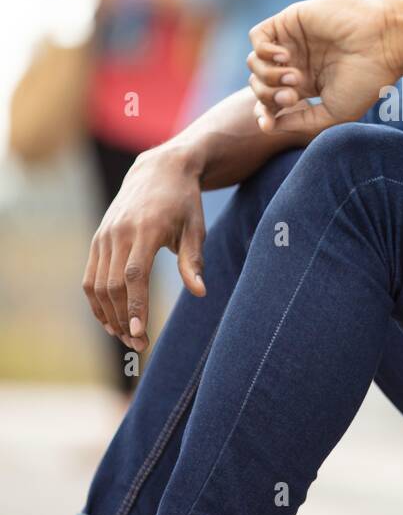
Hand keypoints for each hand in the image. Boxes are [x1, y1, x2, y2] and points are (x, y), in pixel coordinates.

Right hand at [81, 145, 207, 352]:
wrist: (159, 169)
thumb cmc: (184, 202)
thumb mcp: (196, 228)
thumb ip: (194, 261)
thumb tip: (200, 292)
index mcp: (147, 229)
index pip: (135, 274)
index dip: (135, 305)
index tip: (140, 332)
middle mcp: (120, 233)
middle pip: (113, 285)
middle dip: (124, 318)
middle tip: (139, 344)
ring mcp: (105, 236)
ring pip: (97, 284)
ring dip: (108, 315)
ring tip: (125, 338)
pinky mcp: (98, 239)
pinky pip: (90, 276)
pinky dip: (97, 301)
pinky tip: (110, 320)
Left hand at [246, 0, 402, 135]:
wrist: (383, 44)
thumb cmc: (366, 80)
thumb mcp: (334, 113)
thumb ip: (301, 121)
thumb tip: (268, 125)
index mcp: (306, 85)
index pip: (270, 101)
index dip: (264, 113)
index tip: (269, 123)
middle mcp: (296, 62)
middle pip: (259, 83)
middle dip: (268, 95)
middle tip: (293, 96)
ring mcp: (292, 41)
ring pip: (254, 62)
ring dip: (268, 75)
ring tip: (295, 77)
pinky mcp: (291, 21)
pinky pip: (257, 36)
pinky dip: (263, 51)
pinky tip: (285, 57)